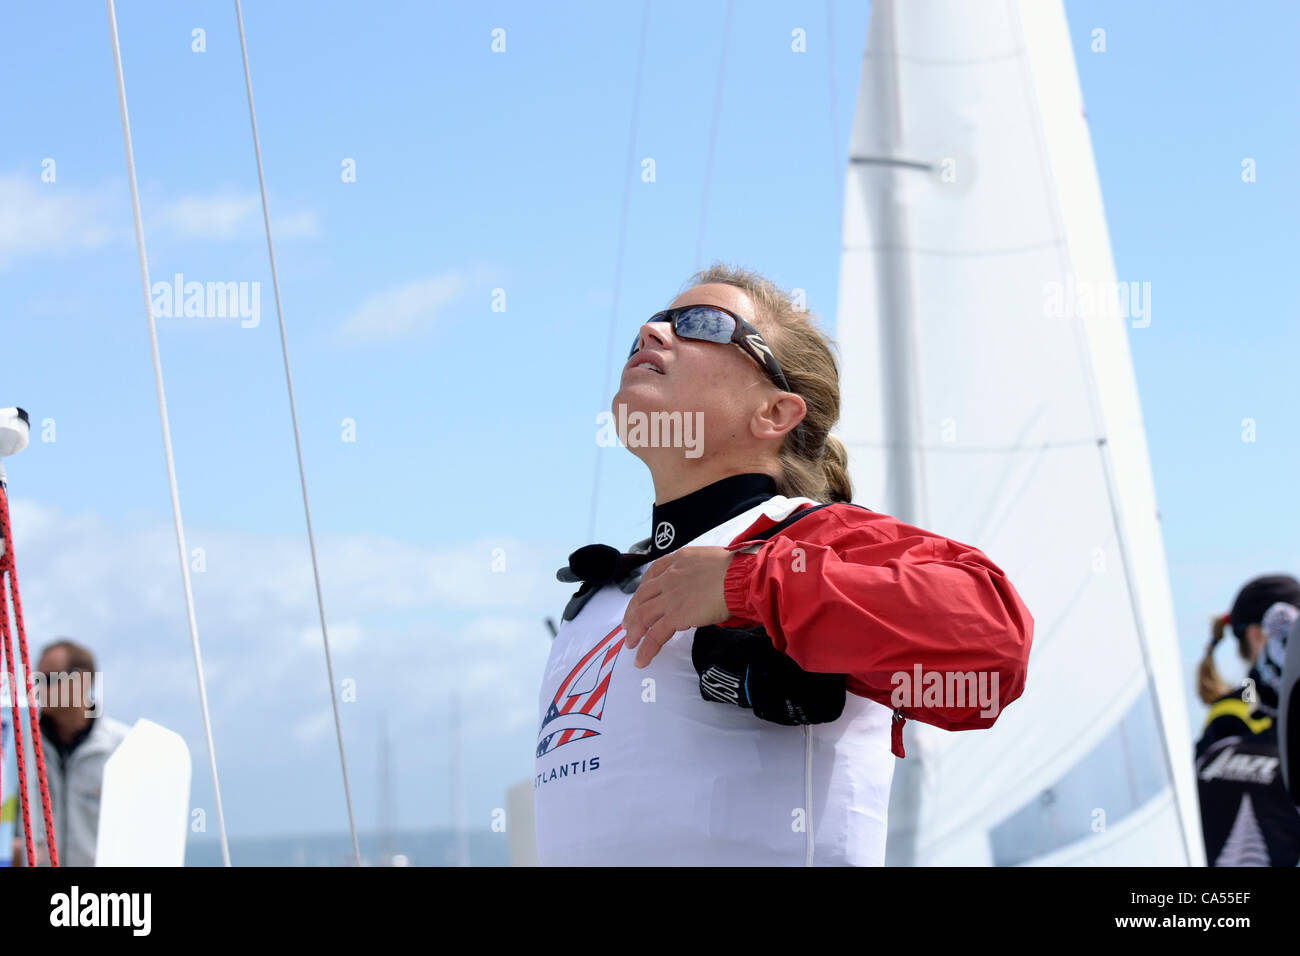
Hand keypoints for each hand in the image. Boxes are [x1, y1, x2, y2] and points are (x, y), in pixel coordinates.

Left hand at [621, 546, 733, 668]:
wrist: (740, 577)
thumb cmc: (737, 569)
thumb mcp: (713, 561)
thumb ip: (701, 572)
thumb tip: (705, 585)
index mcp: (679, 560)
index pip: (653, 573)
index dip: (643, 589)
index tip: (639, 599)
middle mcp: (670, 577)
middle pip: (642, 596)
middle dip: (633, 612)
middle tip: (628, 625)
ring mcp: (671, 597)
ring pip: (643, 616)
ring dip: (635, 631)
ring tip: (631, 644)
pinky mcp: (676, 616)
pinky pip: (655, 635)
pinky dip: (646, 649)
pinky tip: (641, 659)